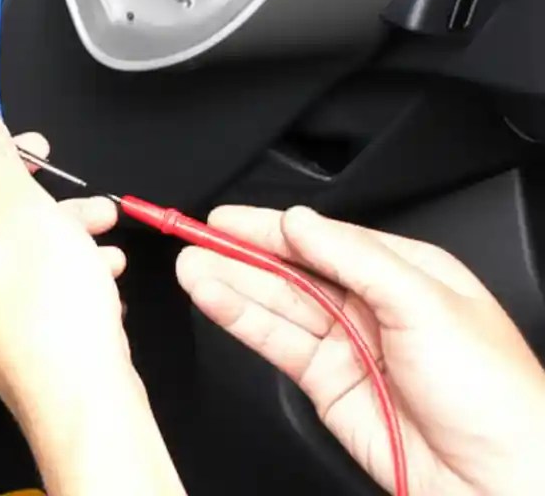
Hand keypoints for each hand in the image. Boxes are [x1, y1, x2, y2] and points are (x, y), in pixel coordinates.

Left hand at [0, 103, 183, 495]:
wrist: (79, 393)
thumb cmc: (49, 312)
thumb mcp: (22, 206)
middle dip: (19, 177)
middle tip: (49, 159)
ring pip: (3, 232)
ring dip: (53, 216)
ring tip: (97, 217)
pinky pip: (20, 267)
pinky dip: (58, 253)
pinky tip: (99, 258)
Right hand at [177, 205, 544, 494]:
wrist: (497, 477)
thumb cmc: (493, 394)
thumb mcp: (426, 302)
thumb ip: (355, 257)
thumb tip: (302, 222)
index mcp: (407, 272)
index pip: (325, 238)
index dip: (273, 227)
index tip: (227, 219)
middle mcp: (373, 305)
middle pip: (294, 270)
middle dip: (242, 253)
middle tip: (195, 238)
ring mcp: (347, 345)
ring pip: (277, 305)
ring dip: (232, 284)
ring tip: (190, 266)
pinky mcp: (327, 384)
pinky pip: (276, 343)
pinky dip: (240, 320)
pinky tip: (213, 300)